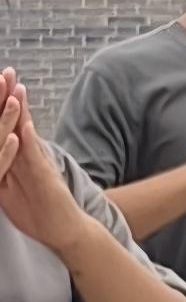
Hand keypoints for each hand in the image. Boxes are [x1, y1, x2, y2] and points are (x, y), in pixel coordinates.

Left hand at [0, 72, 101, 258]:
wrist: (64, 230)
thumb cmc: (37, 211)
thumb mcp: (7, 187)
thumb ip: (2, 168)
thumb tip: (1, 152)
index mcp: (16, 156)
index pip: (5, 126)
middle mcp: (27, 155)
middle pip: (14, 121)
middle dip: (7, 95)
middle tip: (5, 71)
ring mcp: (36, 163)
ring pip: (23, 131)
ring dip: (17, 108)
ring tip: (13, 87)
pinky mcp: (44, 176)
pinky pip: (32, 154)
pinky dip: (26, 136)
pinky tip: (22, 122)